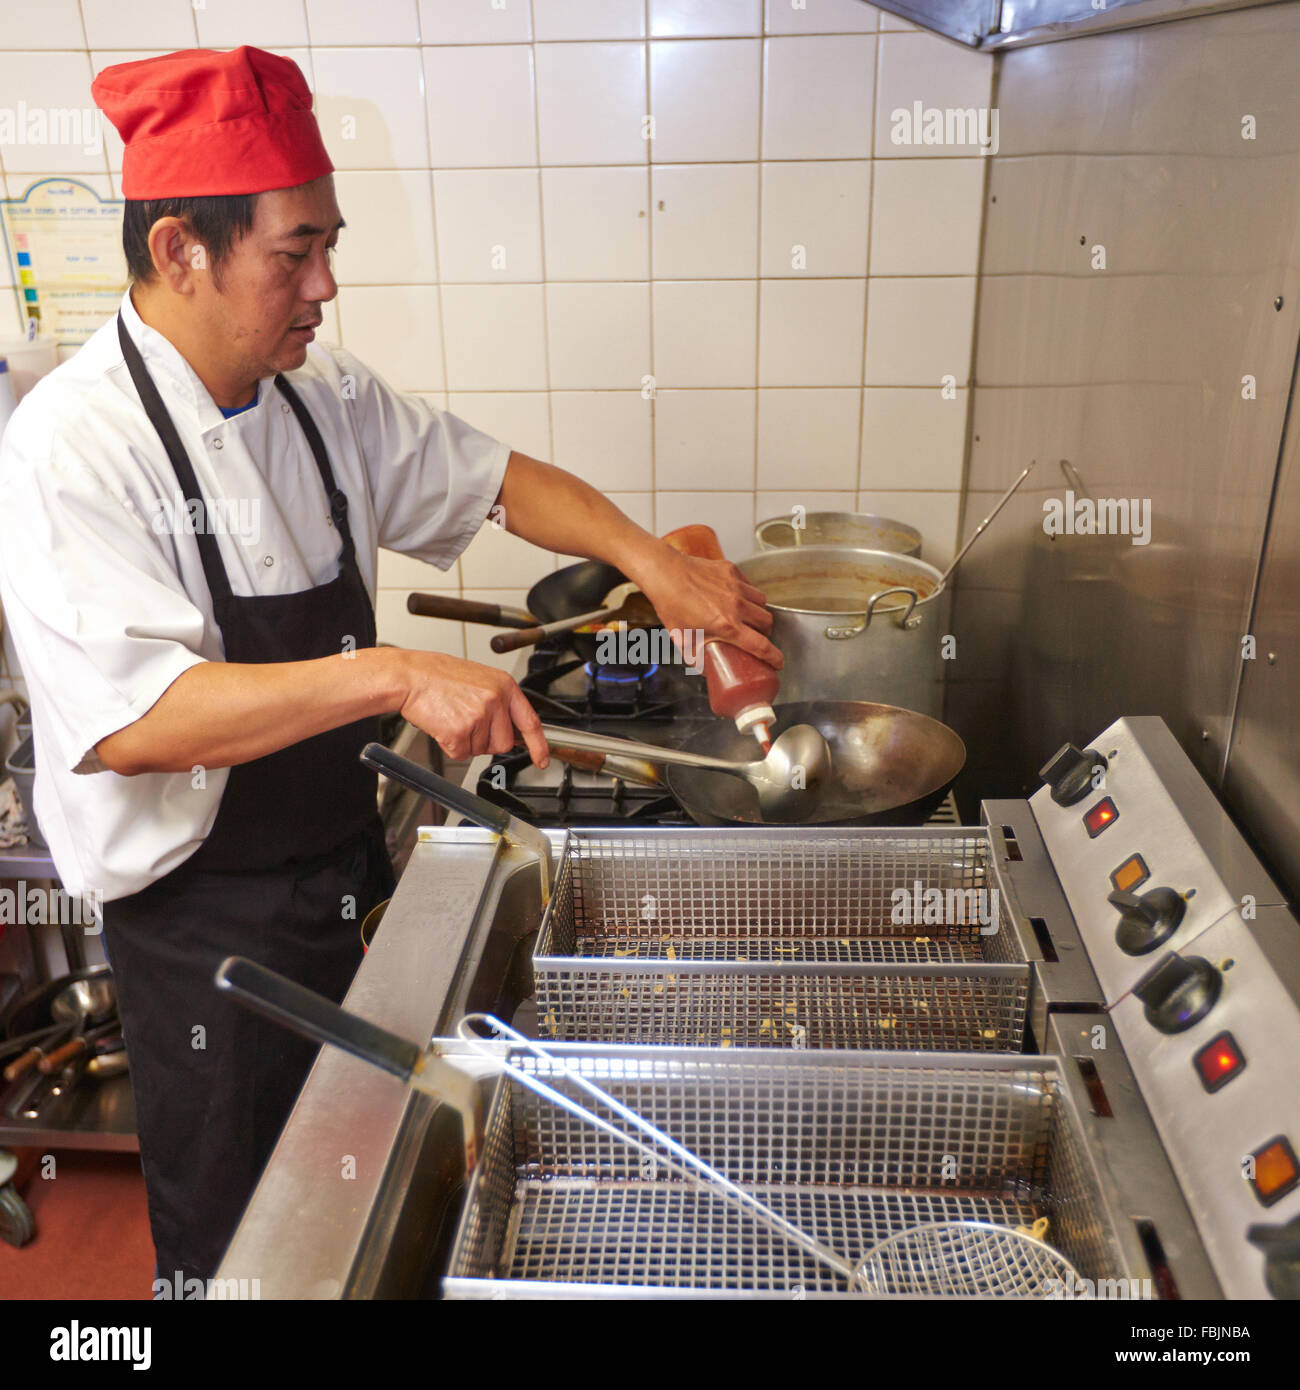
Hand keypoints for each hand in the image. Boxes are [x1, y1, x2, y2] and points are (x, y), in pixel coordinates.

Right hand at [396, 651, 549, 766]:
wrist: (410, 676)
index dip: (538, 745)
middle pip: (503, 743)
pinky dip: (450, 745)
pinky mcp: (460, 731)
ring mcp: (479, 716)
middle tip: (467, 723)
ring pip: (481, 750)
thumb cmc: (438, 676)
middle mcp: (495, 700)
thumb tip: (509, 724)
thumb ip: (499, 700)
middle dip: (487, 741)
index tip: (541, 759)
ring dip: (466, 742)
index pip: (530, 722)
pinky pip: (461, 753)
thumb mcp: (479, 678)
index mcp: (504, 685)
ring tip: (453, 718)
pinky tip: (444, 726)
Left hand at [636, 548, 781, 668]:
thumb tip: (705, 671)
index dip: (774, 657)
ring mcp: (736, 586)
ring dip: (758, 612)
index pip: (761, 645)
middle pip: (767, 623)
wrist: (665, 573)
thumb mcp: (682, 639)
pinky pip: (750, 585)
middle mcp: (736, 606)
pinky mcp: (732, 571)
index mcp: (726, 626)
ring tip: (747, 617)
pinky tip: (736, 598)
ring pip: (762, 602)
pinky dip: (748, 594)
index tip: (778, 663)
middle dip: (765, 633)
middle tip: (755, 636)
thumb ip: (695, 658)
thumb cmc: (671, 605)